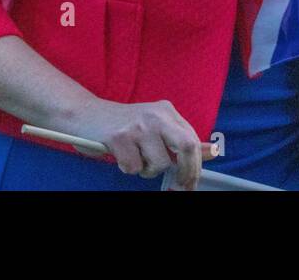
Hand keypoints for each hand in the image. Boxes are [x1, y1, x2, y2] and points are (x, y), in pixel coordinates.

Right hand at [69, 98, 202, 188]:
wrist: (86, 114)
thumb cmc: (123, 124)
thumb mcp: (155, 126)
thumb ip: (180, 138)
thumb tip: (212, 152)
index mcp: (167, 111)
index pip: (193, 140)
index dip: (196, 165)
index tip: (192, 182)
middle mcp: (156, 115)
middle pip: (187, 146)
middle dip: (188, 172)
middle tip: (181, 186)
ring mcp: (138, 125)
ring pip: (159, 163)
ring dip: (147, 171)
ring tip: (135, 159)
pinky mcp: (120, 137)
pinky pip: (134, 168)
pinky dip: (128, 168)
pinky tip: (120, 155)